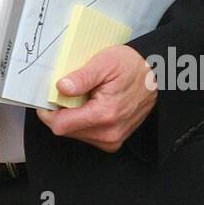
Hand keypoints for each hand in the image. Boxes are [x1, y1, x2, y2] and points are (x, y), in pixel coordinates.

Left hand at [35, 44, 156, 152]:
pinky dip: (82, 122)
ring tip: (84, 98)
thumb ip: (82, 77)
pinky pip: (86, 136)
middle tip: (69, 93)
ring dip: (72, 118)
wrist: (155, 79)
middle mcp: (108, 133)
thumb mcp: (105, 62)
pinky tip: (91, 107)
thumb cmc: (132, 68)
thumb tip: (61, 87)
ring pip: (74, 134)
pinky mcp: (113, 142)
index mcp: (104, 114)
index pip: (60, 125)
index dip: (48, 111)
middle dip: (61, 113)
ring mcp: (112, 140)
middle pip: (65, 131)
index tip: (48, 98)